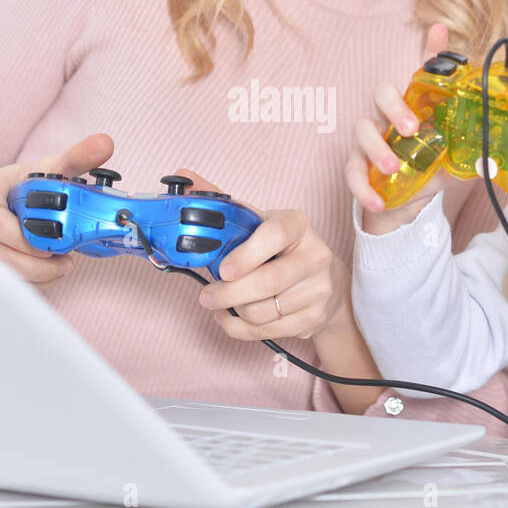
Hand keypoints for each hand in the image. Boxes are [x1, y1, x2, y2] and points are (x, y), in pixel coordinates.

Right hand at [0, 133, 114, 285]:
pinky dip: (23, 283)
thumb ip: (75, 157)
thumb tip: (104, 144)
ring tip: (58, 268)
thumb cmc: (17, 185)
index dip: (25, 241)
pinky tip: (41, 275)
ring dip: (34, 277)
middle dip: (36, 266)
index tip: (54, 247)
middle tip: (64, 263)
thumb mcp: (43, 168)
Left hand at [180, 168, 346, 341]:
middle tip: (206, 296)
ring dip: (234, 311)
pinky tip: (232, 317)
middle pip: (268, 281)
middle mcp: (315, 254)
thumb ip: (222, 204)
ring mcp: (318, 288)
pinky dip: (241, 329)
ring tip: (223, 304)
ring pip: (264, 311)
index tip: (223, 269)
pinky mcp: (315, 317)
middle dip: (228, 293)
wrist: (324, 281)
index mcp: (298, 224)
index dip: (247, 255)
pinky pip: (269, 331)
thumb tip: (184, 175)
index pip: (276, 235)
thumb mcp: (257, 223)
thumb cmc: (280, 249)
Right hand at [346, 22, 460, 233]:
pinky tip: (378, 200)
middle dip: (395, 108)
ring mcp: (370, 140)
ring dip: (376, 148)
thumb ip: (470, 150)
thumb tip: (499, 147)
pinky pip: (352, 172)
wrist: (404, 204)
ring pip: (362, 130)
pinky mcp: (358, 166)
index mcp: (414, 108)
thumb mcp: (452, 158)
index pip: (421, 74)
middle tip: (411, 129)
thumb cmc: (427, 170)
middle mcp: (388, 117)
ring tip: (392, 167)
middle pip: (381, 94)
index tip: (440, 30)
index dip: (430, 51)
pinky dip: (363, 187)